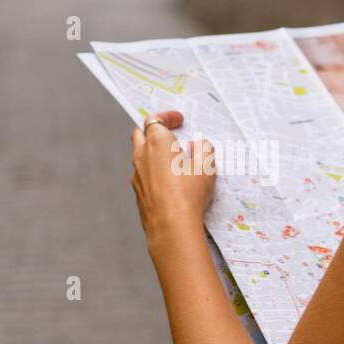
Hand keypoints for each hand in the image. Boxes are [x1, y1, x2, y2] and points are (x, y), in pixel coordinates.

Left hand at [130, 110, 215, 253]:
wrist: (171, 227)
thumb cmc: (188, 194)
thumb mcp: (206, 167)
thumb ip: (204, 150)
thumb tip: (199, 145)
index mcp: (157, 142)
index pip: (155, 119)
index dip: (167, 116)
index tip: (179, 120)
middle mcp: (142, 156)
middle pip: (140, 134)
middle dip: (154, 131)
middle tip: (171, 136)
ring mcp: (137, 175)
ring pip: (140, 156)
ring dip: (153, 153)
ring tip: (173, 161)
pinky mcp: (138, 192)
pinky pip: (143, 175)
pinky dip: (153, 172)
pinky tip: (169, 182)